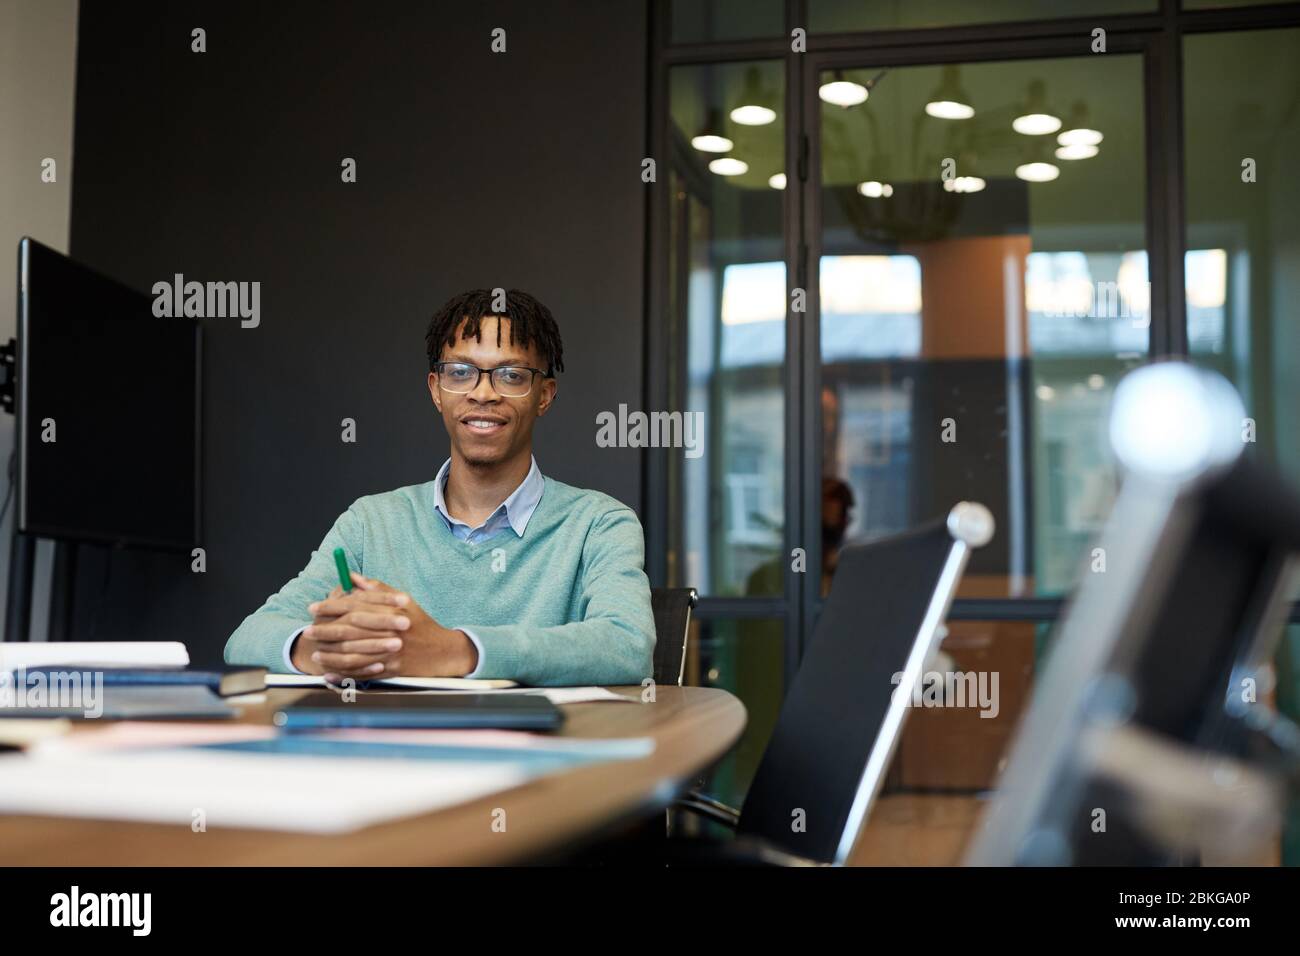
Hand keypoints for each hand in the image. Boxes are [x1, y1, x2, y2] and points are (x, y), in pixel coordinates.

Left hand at [293, 573, 477, 679]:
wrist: (441, 651)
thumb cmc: (420, 623)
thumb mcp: (403, 600)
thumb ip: (376, 588)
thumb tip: (352, 576)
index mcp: (391, 610)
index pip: (355, 606)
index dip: (331, 606)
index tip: (314, 607)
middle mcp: (390, 630)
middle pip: (350, 630)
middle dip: (325, 629)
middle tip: (308, 630)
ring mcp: (390, 652)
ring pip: (353, 654)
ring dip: (331, 654)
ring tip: (316, 653)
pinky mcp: (391, 670)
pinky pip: (362, 673)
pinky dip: (344, 674)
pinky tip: (329, 673)